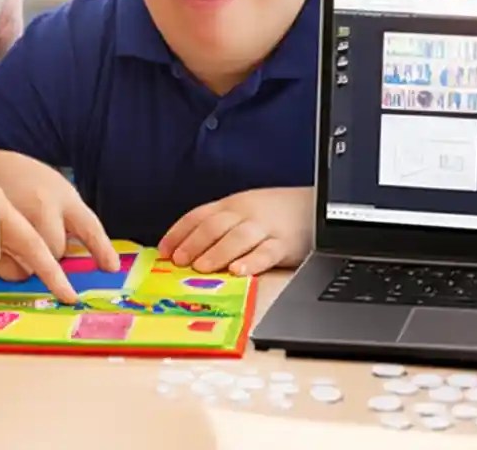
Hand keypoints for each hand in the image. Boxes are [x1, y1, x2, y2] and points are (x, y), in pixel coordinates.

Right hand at [0, 150, 119, 271]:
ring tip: (18, 239)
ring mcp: (16, 220)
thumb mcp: (53, 185)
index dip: (101, 250)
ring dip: (30, 261)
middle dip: (52, 254)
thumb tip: (84, 255)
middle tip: (39, 238)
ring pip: (33, 262)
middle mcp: (42, 205)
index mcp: (61, 193)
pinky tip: (4, 248)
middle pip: (58, 249)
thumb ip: (68, 215)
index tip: (110, 268)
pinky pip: (8, 267)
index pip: (88, 226)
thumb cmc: (20, 177)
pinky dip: (9, 265)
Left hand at [157, 187, 313, 275]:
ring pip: (238, 238)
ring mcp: (265, 228)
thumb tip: (184, 249)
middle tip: (180, 261)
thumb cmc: (272, 214)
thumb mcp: (242, 211)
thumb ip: (217, 226)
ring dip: (217, 252)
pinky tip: (239, 271)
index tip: (163, 251)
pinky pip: (267, 252)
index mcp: (231, 205)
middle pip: (215, 226)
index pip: (199, 216)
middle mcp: (245, 214)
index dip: (179, 233)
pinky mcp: (285, 244)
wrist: (313, 206)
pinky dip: (252, 261)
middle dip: (194, 243)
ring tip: (202, 267)